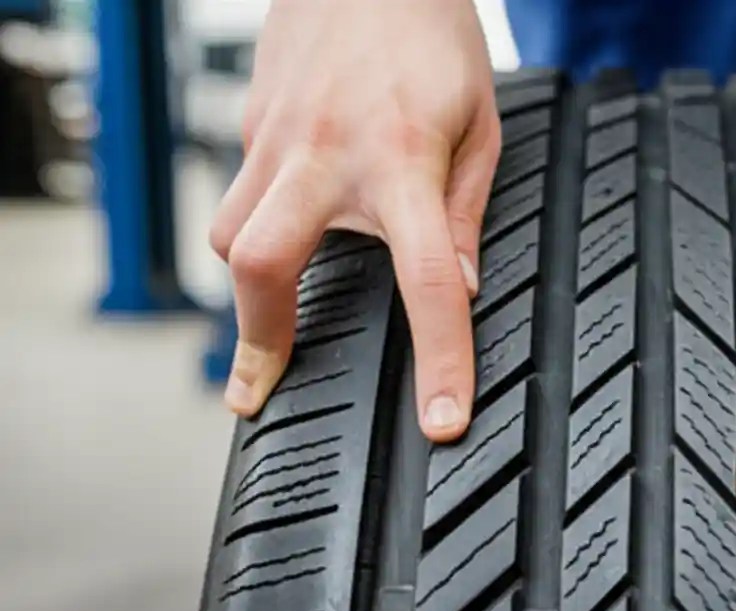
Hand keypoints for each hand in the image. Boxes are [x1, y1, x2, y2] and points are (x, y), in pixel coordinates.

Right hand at [210, 0, 498, 440]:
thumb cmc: (431, 35)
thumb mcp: (479, 123)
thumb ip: (465, 210)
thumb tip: (462, 287)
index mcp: (403, 160)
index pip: (427, 280)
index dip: (439, 360)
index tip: (441, 421)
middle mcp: (326, 153)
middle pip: (260, 263)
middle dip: (259, 341)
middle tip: (258, 394)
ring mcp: (276, 136)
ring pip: (230, 231)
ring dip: (249, 286)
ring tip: (271, 318)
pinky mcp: (250, 121)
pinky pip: (242, 190)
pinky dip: (259, 223)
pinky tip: (291, 225)